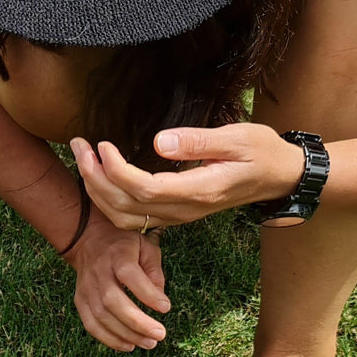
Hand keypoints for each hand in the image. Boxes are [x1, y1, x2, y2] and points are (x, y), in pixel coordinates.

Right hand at [67, 208, 169, 351]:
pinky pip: (91, 325)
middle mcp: (99, 272)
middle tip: (159, 335)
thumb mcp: (146, 248)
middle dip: (137, 322)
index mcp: (118, 255)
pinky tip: (128, 346)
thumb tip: (160, 302)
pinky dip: (109, 339)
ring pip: (102, 316)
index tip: (166, 308)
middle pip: (113, 301)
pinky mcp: (79, 301)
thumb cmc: (124, 247)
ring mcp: (86, 288)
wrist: (88, 242)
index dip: (147, 294)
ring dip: (126, 334)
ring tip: (148, 343)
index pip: (130, 275)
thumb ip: (155, 272)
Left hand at [72, 127, 304, 229]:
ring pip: (124, 217)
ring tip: (82, 158)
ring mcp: (177, 217)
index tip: (102, 145)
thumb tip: (159, 142)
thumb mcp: (238, 137)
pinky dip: (108, 202)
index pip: (144, 189)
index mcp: (198, 192)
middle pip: (125, 206)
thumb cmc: (261, 152)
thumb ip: (198, 141)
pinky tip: (98, 178)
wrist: (278, 177)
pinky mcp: (173, 215)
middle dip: (95, 178)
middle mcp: (183, 210)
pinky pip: (132, 219)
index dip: (117, 171)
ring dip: (97, 191)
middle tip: (78, 146)